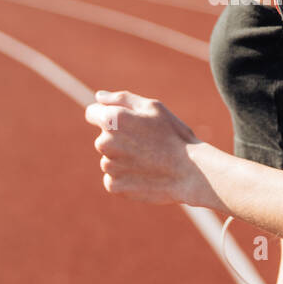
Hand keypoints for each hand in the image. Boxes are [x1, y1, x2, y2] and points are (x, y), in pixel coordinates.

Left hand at [83, 90, 214, 207]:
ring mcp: (108, 166)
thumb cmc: (174, 136)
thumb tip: (98, 97)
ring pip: (110, 159)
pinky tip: (145, 174)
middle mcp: (105, 142)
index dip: (108, 115)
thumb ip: (121, 99)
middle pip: (104, 138)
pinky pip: (114, 178)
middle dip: (119, 139)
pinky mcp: (114, 186)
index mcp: (113, 119)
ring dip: (123, 159)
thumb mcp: (153, 107)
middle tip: (147, 144)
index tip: (125, 124)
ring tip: (149, 160)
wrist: (189, 172)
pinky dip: (126, 177)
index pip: (92, 113)